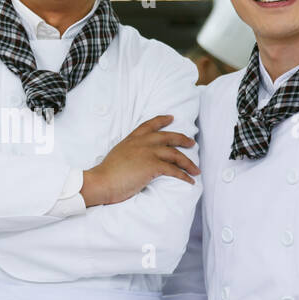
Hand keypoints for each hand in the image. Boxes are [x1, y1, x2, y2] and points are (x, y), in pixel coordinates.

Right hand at [81, 115, 198, 206]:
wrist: (102, 181)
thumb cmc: (106, 173)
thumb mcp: (117, 154)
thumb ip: (129, 152)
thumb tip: (137, 159)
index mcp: (132, 139)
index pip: (149, 125)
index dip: (162, 120)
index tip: (171, 118)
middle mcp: (142, 143)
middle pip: (169, 137)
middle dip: (183, 139)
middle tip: (192, 143)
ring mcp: (149, 153)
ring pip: (175, 154)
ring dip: (188, 163)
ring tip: (196, 170)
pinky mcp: (153, 166)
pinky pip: (174, 170)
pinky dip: (184, 176)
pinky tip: (190, 180)